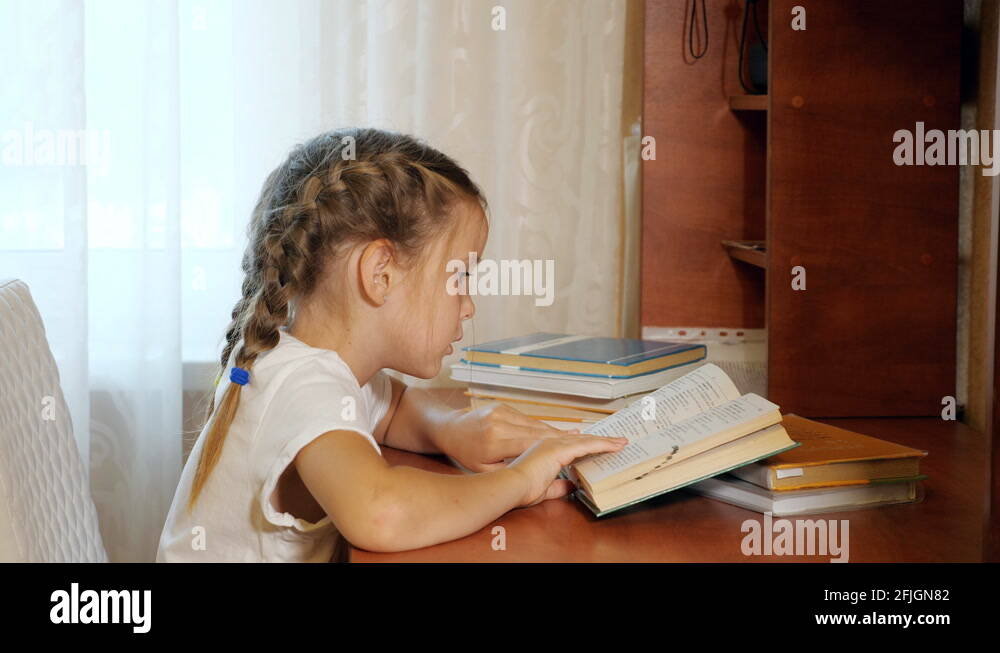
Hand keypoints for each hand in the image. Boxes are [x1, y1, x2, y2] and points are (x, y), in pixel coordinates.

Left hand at [435, 403, 586, 472]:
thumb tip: (534, 478)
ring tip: (579, 438)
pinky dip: (542, 427)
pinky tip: (557, 433)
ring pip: (537, 424)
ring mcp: (503, 411)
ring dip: (557, 433)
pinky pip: (529, 419)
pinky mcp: (504, 406)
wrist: (449, 428)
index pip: (534, 444)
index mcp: (496, 441)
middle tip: (590, 440)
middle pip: (540, 432)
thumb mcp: (484, 471)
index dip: (559, 446)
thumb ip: (510, 472)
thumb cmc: (465, 454)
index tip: (580, 448)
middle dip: (566, 438)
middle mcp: (501, 422)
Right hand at [507, 434, 627, 507]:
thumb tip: (571, 487)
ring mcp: (555, 444)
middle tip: (616, 440)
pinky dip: (602, 445)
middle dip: (600, 440)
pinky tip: (615, 445)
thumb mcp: (546, 489)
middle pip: (582, 440)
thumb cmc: (522, 489)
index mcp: (545, 450)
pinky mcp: (561, 449)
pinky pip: (587, 445)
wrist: (513, 485)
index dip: (586, 444)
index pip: (571, 445)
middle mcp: (550, 443)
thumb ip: (559, 487)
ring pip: (587, 440)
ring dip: (605, 441)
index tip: (597, 444)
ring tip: (621, 442)